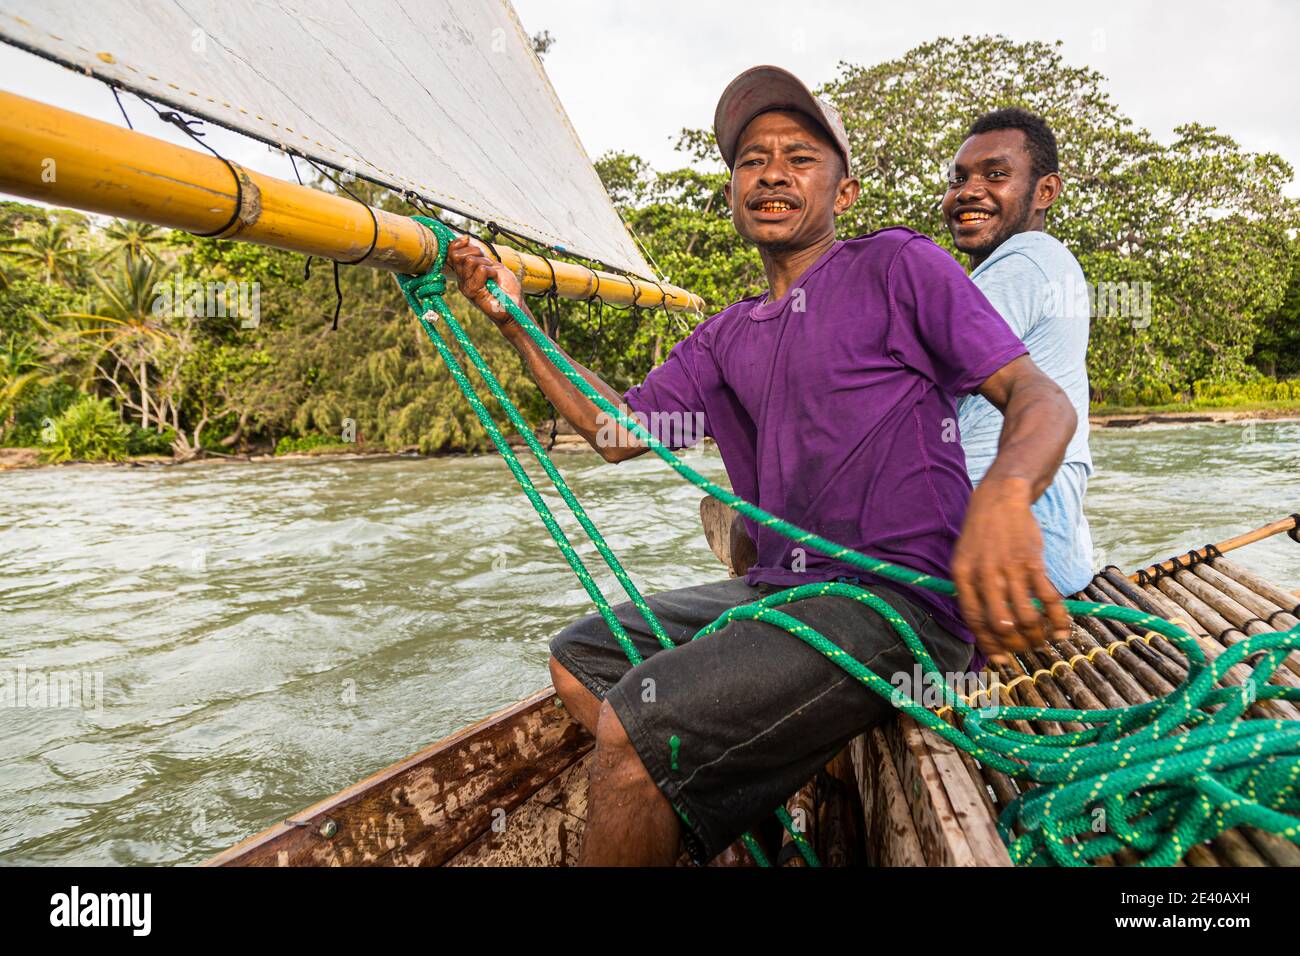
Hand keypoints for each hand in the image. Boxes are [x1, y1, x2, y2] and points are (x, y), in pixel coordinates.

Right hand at [445, 236, 525, 329]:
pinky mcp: (473, 292)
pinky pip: (481, 270)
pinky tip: (495, 281)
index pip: (451, 253)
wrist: (514, 305)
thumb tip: (465, 239)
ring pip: (470, 260)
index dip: (457, 243)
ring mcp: (466, 286)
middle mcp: (462, 280)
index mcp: (464, 273)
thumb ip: (478, 255)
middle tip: (488, 263)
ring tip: (493, 274)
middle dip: (476, 252)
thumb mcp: (491, 265)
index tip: (467, 239)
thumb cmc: (505, 287)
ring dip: (486, 263)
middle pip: (458, 255)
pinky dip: (492, 272)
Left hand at [950, 476, 1071, 664]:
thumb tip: (985, 628)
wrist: (1000, 499)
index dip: (989, 645)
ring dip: (1037, 636)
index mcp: (962, 577)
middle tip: (1027, 649)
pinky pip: (1047, 599)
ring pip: (1025, 617)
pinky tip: (1063, 630)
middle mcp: (984, 575)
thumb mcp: (963, 561)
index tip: (1002, 660)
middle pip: (1001, 624)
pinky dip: (1058, 619)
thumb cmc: (981, 535)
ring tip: (1044, 640)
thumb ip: (970, 591)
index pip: (974, 621)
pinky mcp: (1032, 562)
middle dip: (1016, 644)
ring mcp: (1009, 569)